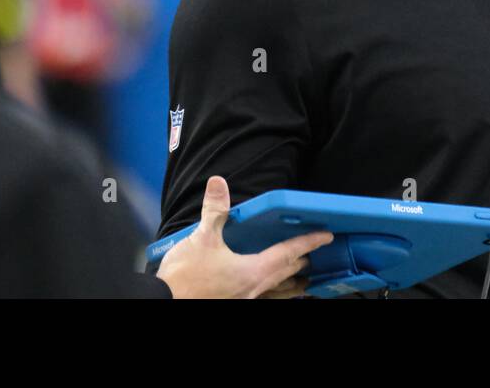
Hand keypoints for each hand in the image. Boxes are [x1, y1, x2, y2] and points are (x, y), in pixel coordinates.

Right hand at [156, 176, 332, 298]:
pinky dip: (271, 294)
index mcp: (253, 272)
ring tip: (299, 281)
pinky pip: (261, 299)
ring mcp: (244, 301)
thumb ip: (214, 210)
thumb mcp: (201, 239)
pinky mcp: (232, 305)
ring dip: (289, 284)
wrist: (163, 303)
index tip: (325, 236)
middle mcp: (254, 290)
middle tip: (311, 253)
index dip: (309, 241)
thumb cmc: (184, 279)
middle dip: (300, 262)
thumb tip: (219, 184)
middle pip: (286, 274)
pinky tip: (264, 292)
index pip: (290, 253)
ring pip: (276, 292)